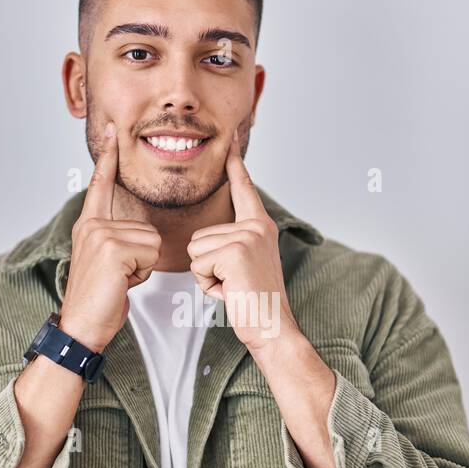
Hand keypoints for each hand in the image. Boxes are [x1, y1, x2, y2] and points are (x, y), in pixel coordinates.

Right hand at [58, 121, 161, 350]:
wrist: (82, 326)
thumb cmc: (99, 299)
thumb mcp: (107, 263)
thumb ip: (117, 241)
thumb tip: (142, 237)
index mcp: (89, 225)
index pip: (101, 185)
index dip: (108, 158)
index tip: (112, 130)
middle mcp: (91, 225)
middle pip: (147, 229)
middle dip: (143, 258)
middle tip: (119, 276)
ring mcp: (100, 235)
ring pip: (152, 242)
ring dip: (143, 268)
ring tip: (119, 280)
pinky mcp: (112, 248)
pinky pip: (151, 254)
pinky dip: (142, 275)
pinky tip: (121, 284)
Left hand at [186, 127, 299, 354]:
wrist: (272, 327)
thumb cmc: (255, 302)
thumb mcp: (246, 265)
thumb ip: (234, 245)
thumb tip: (209, 239)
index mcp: (260, 226)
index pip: (244, 190)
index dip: (235, 165)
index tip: (232, 140)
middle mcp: (256, 226)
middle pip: (200, 235)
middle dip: (207, 266)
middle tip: (234, 283)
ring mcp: (247, 237)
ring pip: (196, 250)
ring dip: (207, 276)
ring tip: (233, 286)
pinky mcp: (235, 252)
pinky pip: (198, 265)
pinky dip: (208, 285)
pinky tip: (231, 291)